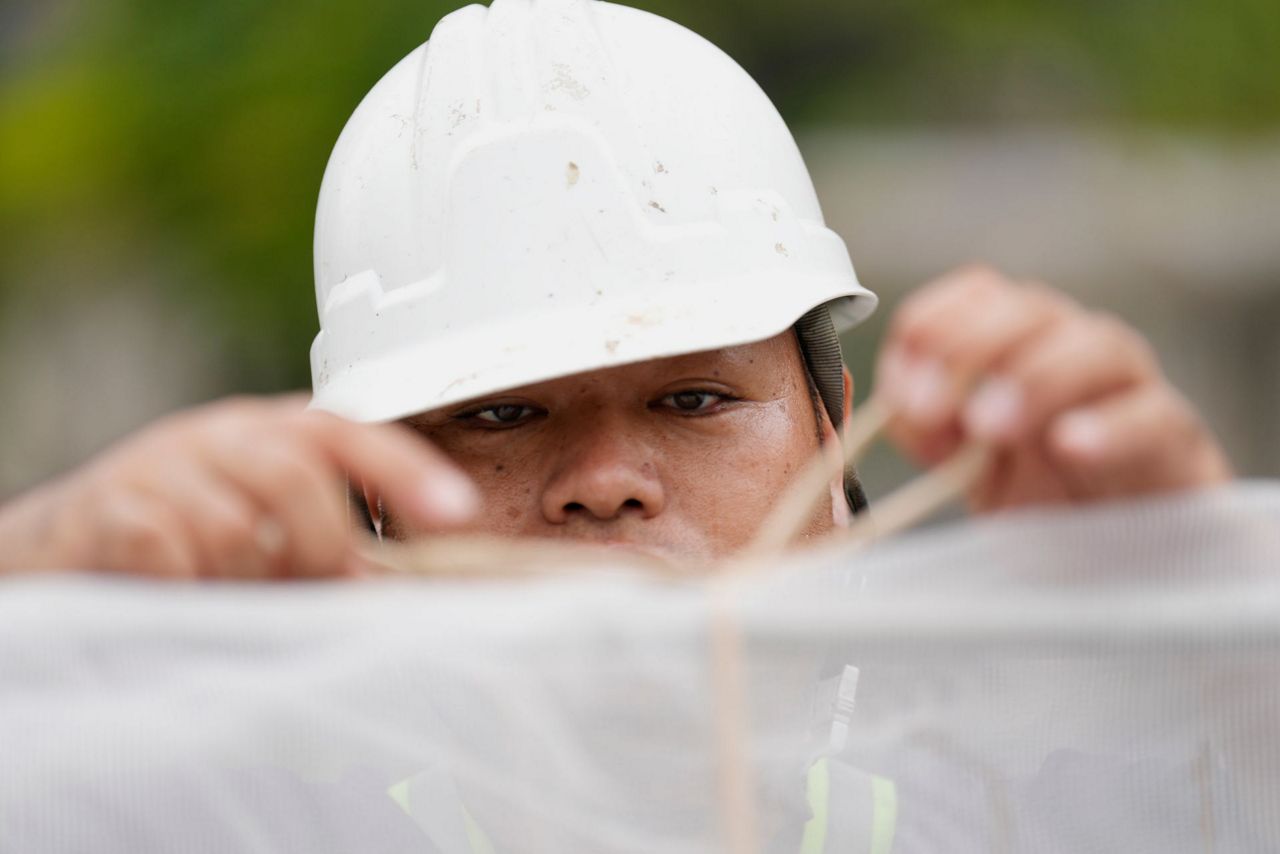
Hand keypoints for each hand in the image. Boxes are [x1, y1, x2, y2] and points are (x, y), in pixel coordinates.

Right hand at [0, 396, 478, 578]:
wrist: (65, 540)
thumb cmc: (187, 534)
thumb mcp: (266, 523)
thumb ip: (329, 544)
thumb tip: (400, 589)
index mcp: (270, 431)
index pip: (348, 434)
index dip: (405, 472)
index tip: (458, 514)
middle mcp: (219, 436)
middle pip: (298, 474)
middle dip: (323, 547)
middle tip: (321, 588)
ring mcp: (161, 467)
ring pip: (239, 529)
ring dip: (248, 578)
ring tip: (231, 591)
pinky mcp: (109, 512)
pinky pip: (171, 553)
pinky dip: (188, 586)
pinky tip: (178, 592)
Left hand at [876, 266, 1232, 511]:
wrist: (1118, 551)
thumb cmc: (1038, 494)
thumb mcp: (966, 465)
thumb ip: (929, 430)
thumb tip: (903, 408)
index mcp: (1020, 341)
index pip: (977, 294)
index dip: (931, 328)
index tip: (902, 391)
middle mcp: (1077, 346)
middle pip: (1030, 308)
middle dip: (970, 349)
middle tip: (929, 409)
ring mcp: (1131, 388)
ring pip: (1096, 346)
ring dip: (1033, 380)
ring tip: (989, 428)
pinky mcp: (1175, 442)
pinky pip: (1154, 417)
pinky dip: (1109, 427)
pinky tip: (1069, 446)